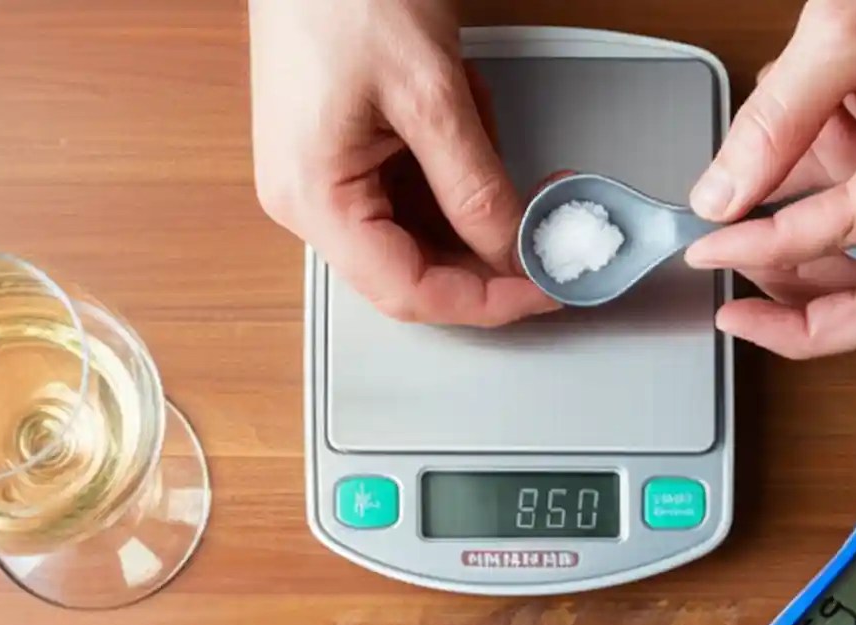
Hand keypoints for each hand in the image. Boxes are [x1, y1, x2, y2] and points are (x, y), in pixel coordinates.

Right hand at [249, 1, 557, 326]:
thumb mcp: (430, 92)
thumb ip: (475, 185)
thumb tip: (513, 247)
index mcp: (314, 196)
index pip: (408, 290)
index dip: (484, 301)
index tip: (544, 288)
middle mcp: (308, 199)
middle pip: (413, 266)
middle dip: (485, 242)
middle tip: (547, 219)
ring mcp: (322, 175)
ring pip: (419, 226)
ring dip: (469, 187)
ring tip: (476, 107)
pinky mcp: (340, 150)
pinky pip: (408, 186)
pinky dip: (450, 159)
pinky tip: (459, 103)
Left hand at [684, 0, 855, 358]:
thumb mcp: (843, 30)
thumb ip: (776, 122)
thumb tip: (720, 198)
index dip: (773, 249)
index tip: (710, 251)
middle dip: (814, 319)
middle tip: (740, 320)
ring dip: (802, 270)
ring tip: (733, 251)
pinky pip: (854, 211)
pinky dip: (802, 218)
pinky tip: (757, 204)